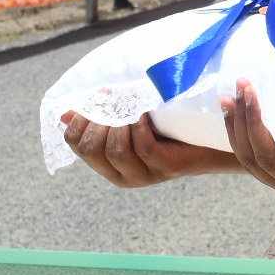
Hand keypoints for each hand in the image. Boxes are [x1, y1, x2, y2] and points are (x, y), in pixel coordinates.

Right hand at [60, 110, 232, 187]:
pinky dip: (140, 126)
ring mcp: (144, 174)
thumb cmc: (167, 128)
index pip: (76, 144)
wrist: (209, 142)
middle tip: (112, 99)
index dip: (78, 120)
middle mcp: (121, 174)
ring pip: (116, 149)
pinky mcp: (165, 168)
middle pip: (92, 148)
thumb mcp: (129, 121)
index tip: (94, 100)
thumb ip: (101, 118)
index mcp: (107, 164)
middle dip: (99, 119)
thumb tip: (66, 113)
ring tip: (129, 107)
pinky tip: (144, 114)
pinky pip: (143, 147)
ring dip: (120, 122)